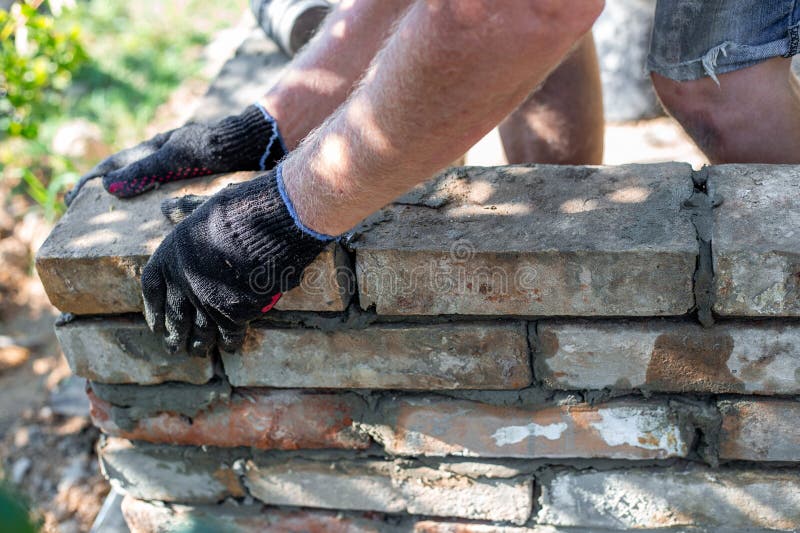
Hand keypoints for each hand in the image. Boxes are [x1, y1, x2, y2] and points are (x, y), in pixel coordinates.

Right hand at [65, 103, 285, 204]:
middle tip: (82, 217)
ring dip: (127, 205)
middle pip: (126, 178)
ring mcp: (181, 171)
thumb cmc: (214, 146)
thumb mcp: (175, 156)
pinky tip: (152, 227)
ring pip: (145, 190)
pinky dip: (154, 211)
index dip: (91, 182)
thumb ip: (144, 171)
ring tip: (111, 225)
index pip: (114, 166)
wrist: (252, 145)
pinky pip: (168, 199)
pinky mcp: (197, 185)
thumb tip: (107, 188)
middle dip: (103, 195)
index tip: (71, 200)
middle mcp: (164, 159)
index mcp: (154, 149)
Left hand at [142, 165, 332, 355]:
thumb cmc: (241, 210)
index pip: (152, 289)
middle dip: (175, 335)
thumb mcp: (206, 207)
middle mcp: (183, 282)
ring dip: (199, 345)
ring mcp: (207, 301)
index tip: (156, 325)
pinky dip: (230, 343)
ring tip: (199, 352)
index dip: (154, 310)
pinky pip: (229, 335)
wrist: (270, 226)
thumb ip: (186, 211)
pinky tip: (231, 346)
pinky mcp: (233, 314)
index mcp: (171, 255)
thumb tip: (165, 207)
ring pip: (200, 332)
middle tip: (175, 348)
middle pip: (175, 317)